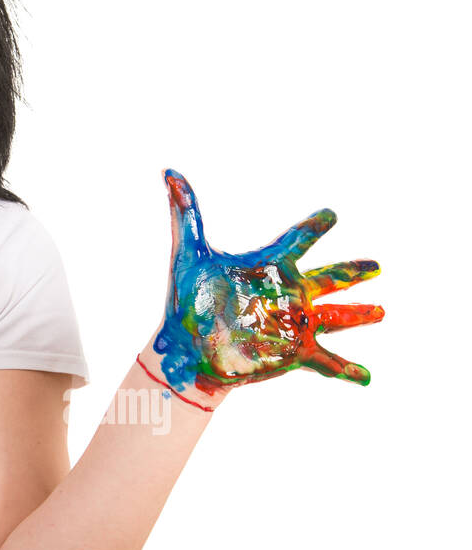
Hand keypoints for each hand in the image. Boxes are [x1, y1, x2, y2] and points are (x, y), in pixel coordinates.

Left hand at [145, 169, 383, 408]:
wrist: (186, 349)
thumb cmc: (187, 300)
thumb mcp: (188, 254)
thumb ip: (186, 213)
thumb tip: (169, 172)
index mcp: (267, 267)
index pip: (296, 240)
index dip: (313, 227)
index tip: (330, 214)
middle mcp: (286, 293)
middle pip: (328, 278)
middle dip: (351, 271)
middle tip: (376, 264)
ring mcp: (292, 323)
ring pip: (336, 317)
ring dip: (358, 315)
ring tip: (381, 310)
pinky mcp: (292, 353)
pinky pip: (327, 362)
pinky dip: (348, 370)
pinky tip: (366, 377)